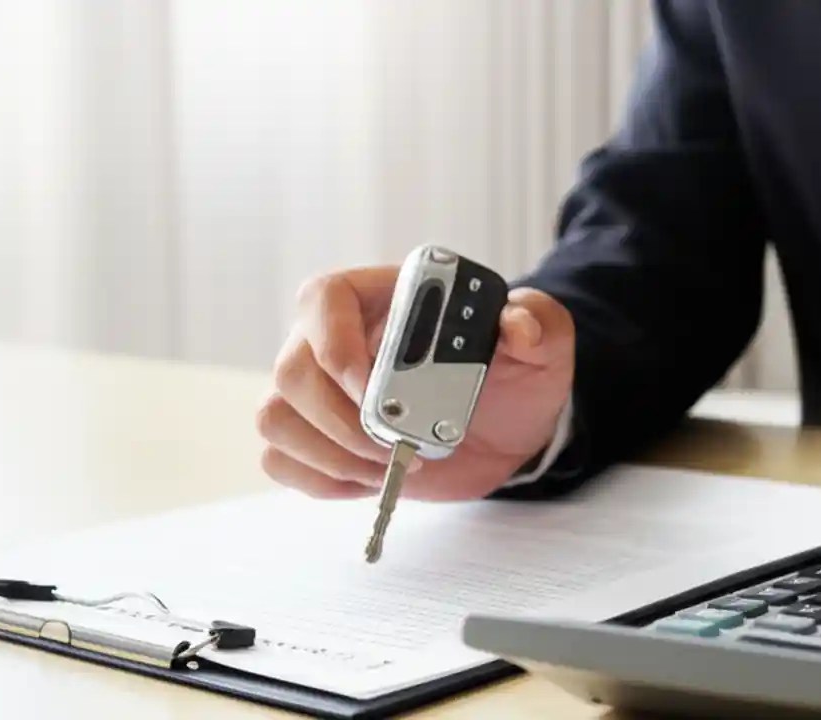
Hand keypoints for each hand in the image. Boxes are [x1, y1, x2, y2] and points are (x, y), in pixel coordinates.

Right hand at [257, 266, 574, 500]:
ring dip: (330, 454)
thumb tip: (519, 326)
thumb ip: (538, 321)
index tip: (373, 390)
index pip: (324, 299)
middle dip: (341, 421)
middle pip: (292, 370)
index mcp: (380, 296)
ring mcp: (316, 389)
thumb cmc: (514, 371)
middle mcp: (332, 337)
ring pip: (277, 417)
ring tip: (388, 466)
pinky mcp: (315, 436)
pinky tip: (369, 479)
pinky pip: (280, 460)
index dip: (336, 345)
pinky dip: (322, 479)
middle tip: (396, 445)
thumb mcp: (543, 341)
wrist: (507, 423)